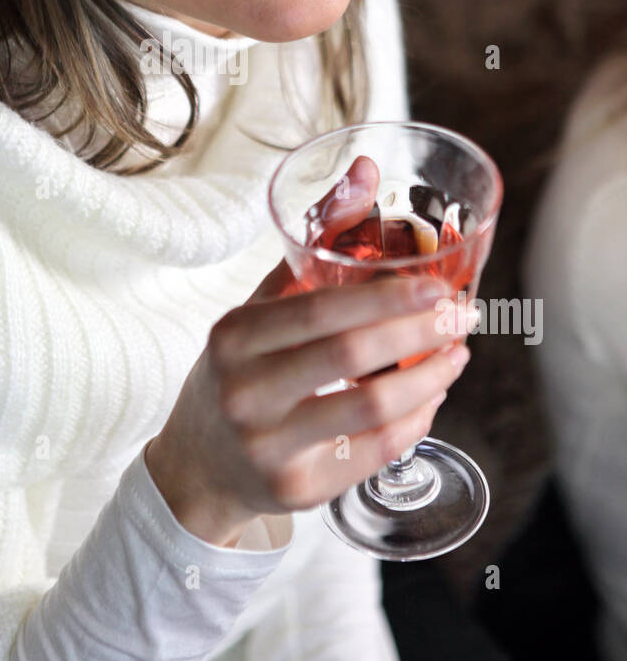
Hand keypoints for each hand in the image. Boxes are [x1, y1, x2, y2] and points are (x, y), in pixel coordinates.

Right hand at [145, 158, 471, 545]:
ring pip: (371, 408)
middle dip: (419, 332)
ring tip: (457, 355)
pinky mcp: (298, 490)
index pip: (319, 310)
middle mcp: (244, 392)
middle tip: (462, 316)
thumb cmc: (237, 374)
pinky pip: (375, 452)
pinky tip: (432, 397)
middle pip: (350, 355)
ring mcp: (269, 447)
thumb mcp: (256, 310)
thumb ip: (312, 246)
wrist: (198, 465)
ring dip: (430, 379)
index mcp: (233, 338)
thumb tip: (367, 170)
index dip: (386, 297)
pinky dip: (415, 421)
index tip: (437, 284)